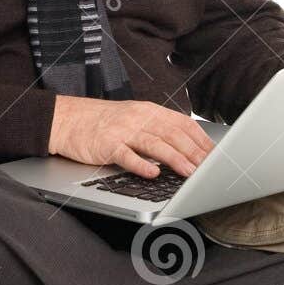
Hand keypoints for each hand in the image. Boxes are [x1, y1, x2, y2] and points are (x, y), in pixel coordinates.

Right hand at [49, 96, 216, 177]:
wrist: (67, 119)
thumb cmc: (102, 122)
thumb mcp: (133, 118)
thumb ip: (156, 129)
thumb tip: (186, 147)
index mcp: (148, 110)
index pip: (182, 124)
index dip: (201, 140)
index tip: (216, 155)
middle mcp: (138, 118)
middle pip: (173, 134)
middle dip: (195, 152)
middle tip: (210, 168)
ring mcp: (122, 131)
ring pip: (155, 144)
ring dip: (176, 159)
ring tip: (191, 173)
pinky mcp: (106, 145)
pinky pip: (126, 155)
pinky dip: (141, 165)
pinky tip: (153, 173)